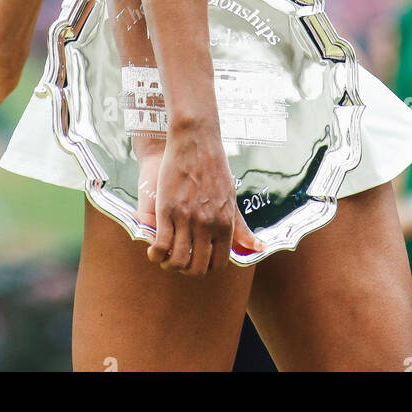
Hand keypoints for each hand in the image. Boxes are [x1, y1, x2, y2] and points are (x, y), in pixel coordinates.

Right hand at [143, 127, 263, 274]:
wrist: (196, 141)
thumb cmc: (214, 168)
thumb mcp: (231, 199)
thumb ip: (240, 227)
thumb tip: (258, 248)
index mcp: (225, 224)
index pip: (217, 264)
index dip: (205, 268)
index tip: (195, 260)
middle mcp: (208, 225)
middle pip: (196, 268)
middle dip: (186, 270)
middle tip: (177, 260)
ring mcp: (187, 218)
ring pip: (177, 261)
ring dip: (169, 264)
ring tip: (164, 255)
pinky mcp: (168, 210)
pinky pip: (161, 246)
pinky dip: (155, 254)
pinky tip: (153, 249)